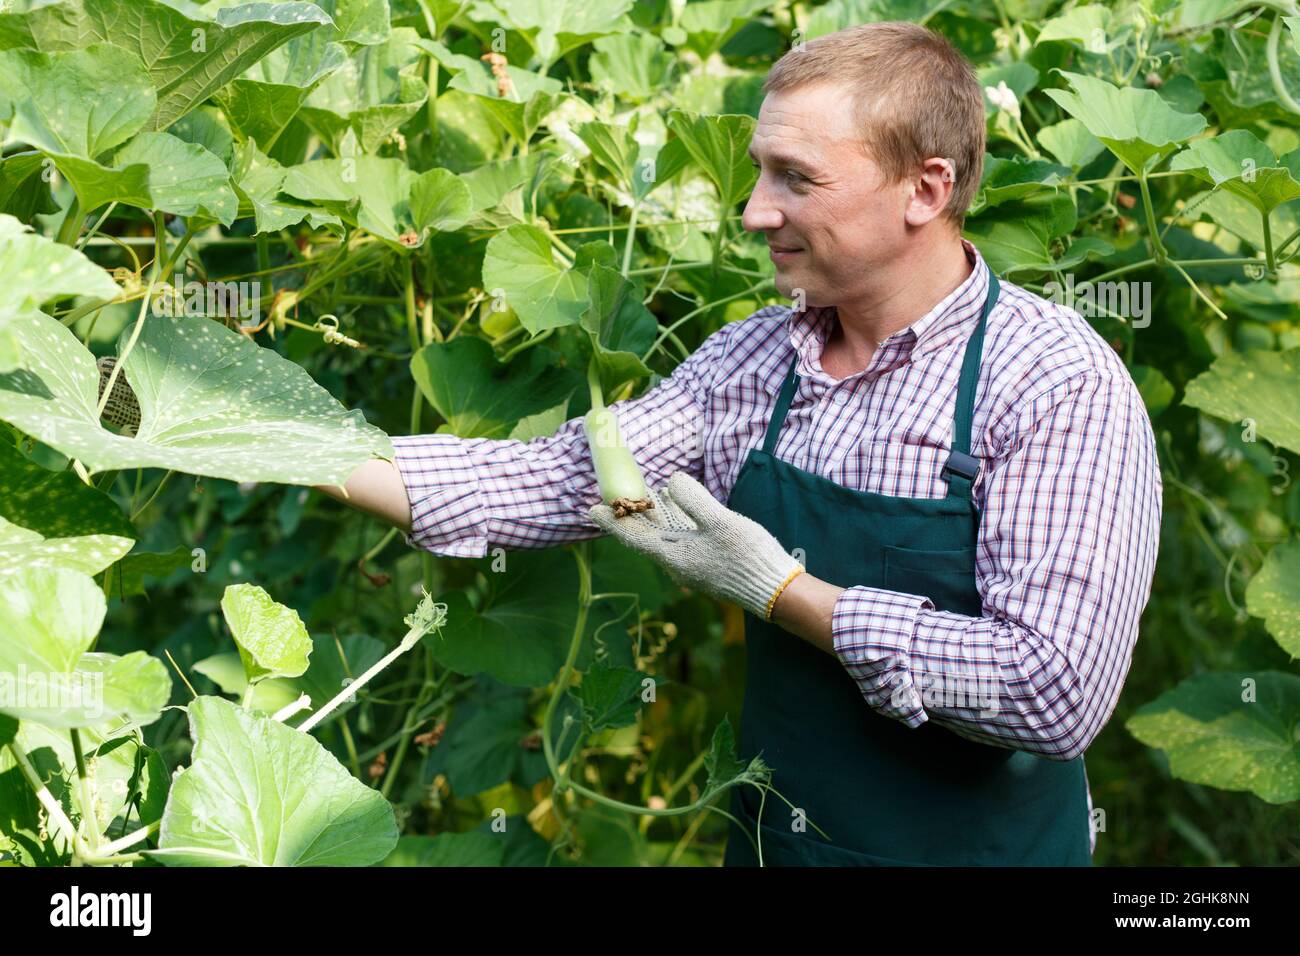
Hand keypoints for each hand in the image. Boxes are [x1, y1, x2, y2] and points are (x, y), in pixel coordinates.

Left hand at [587, 472, 804, 620]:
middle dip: (632, 514)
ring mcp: (693, 565)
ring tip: (644, 496)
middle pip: (646, 535)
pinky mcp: (708, 564)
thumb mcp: (721, 522)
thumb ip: (693, 500)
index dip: (611, 521)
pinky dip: (673, 522)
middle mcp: (677, 563)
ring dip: (654, 516)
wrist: (776, 591)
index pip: (632, 535)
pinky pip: (681, 539)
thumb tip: (672, 482)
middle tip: (617, 494)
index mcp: (673, 555)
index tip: (591, 509)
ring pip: (665, 536)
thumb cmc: (748, 556)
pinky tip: (678, 509)